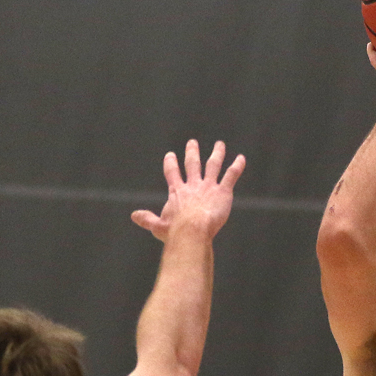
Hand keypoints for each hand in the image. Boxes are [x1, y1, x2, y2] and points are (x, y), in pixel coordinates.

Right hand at [131, 139, 245, 243]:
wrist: (192, 231)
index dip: (171, 163)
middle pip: (192, 164)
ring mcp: (208, 186)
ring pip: (213, 165)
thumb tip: (134, 216)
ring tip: (220, 144)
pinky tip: (241, 158)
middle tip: (192, 142)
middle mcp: (192, 185)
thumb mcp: (158, 226)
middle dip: (192, 152)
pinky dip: (237, 166)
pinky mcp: (223, 192)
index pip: (172, 173)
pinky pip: (231, 175)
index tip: (170, 155)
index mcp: (177, 192)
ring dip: (217, 153)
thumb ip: (147, 219)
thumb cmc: (175, 232)